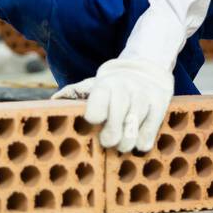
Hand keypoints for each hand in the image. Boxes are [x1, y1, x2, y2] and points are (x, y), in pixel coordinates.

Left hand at [52, 57, 173, 152]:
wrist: (146, 67)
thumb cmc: (113, 85)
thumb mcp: (93, 84)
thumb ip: (74, 93)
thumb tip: (52, 101)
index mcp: (106, 85)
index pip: (99, 99)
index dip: (96, 113)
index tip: (93, 121)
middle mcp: (126, 89)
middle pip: (118, 114)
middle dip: (111, 134)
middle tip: (107, 142)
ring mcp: (144, 96)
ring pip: (135, 124)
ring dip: (127, 141)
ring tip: (122, 145)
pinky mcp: (160, 104)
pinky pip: (151, 129)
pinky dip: (143, 141)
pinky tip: (137, 143)